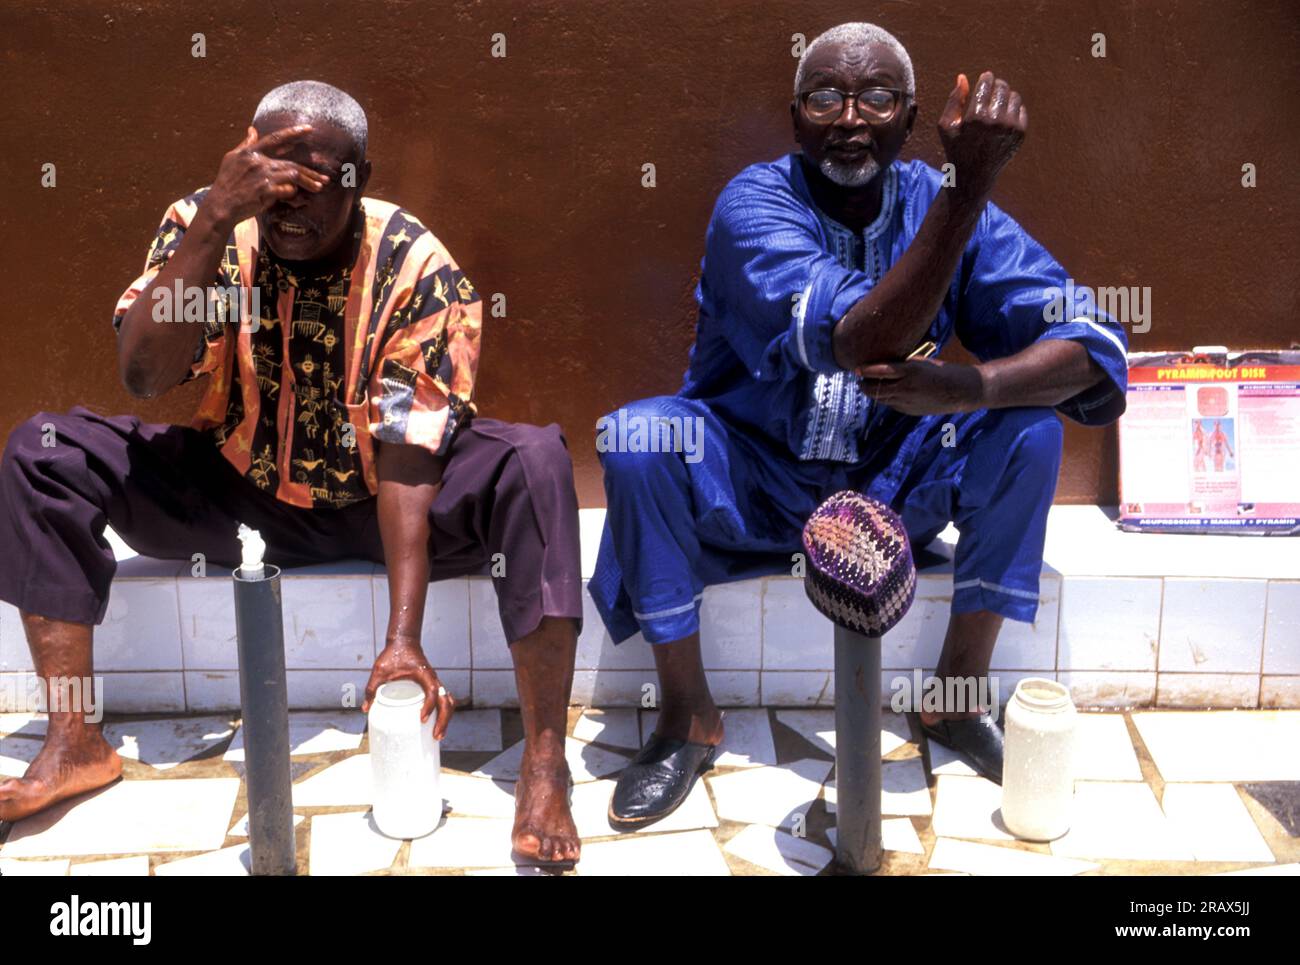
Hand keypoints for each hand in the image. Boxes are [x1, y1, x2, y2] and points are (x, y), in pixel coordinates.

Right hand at [202, 125, 329, 229]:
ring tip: (320, 187)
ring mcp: (263, 176)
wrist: (221, 205)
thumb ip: (245, 144)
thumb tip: (252, 129)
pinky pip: (287, 190)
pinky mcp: (266, 191)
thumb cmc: (227, 182)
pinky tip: (297, 195)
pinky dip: (293, 192)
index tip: (309, 129)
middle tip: (325, 178)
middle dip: (311, 171)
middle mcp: (258, 162)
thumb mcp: (232, 158)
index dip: (293, 133)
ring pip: (293, 175)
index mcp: (251, 152)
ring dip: (309, 182)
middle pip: (291, 163)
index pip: (276, 138)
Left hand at [362, 638, 455, 739]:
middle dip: (444, 719)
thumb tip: (365, 709)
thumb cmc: (393, 654)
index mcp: (423, 674)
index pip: (432, 691)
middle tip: (436, 735)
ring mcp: (435, 683)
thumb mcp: (380, 670)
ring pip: (449, 701)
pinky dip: (444, 712)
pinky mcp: (432, 686)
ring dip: (447, 718)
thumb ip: (372, 688)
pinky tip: (436, 724)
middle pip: (447, 701)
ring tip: (439, 734)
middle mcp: (433, 679)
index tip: (422, 719)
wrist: (404, 642)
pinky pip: (444, 700)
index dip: (429, 706)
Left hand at [857, 358, 984, 415]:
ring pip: (881, 399)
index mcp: (911, 371)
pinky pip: (891, 405)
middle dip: (865, 384)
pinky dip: (885, 398)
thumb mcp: (922, 362)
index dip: (866, 370)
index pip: (881, 371)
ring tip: (868, 385)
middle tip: (861, 378)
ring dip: (873, 392)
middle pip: (876, 388)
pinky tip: (886, 392)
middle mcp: (906, 387)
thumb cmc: (943, 371)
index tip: (856, 368)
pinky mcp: (909, 411)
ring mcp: (907, 401)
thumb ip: (903, 364)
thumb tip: (883, 364)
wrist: (961, 391)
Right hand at [938, 71, 1026, 203]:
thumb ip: (954, 100)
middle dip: (996, 85)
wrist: (974, 176)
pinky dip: (1013, 109)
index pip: (987, 84)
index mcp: (976, 117)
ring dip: (1005, 96)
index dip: (986, 78)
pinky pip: (1021, 110)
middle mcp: (996, 121)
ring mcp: (1010, 128)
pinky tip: (1003, 116)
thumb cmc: (956, 148)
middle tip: (991, 90)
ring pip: (1014, 96)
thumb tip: (962, 77)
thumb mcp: (946, 126)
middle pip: (1002, 87)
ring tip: (996, 103)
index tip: (985, 77)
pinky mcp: (1020, 134)